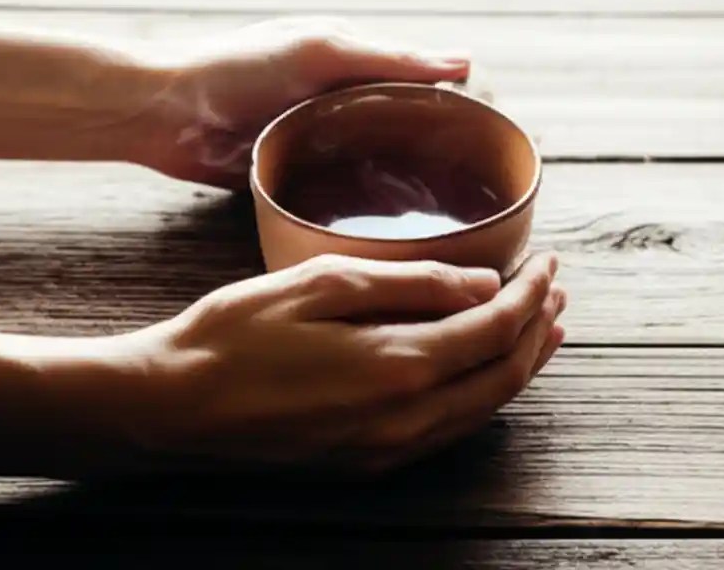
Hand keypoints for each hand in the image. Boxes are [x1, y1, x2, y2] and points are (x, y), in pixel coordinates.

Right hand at [60, 254, 565, 474]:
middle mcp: (406, 418)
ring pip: (481, 409)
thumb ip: (410, 284)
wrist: (170, 407)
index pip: (497, 329)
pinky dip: (479, 395)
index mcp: (398, 365)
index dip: (531, 293)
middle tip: (553, 291)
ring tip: (539, 330)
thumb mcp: (320, 283)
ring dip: (517, 366)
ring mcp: (386, 449)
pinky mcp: (364, 463)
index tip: (546, 261)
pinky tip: (478, 372)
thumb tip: (483, 283)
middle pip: (503, 376)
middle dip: (538, 330)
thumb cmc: (233, 333)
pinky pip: (447, 431)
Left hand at [131, 17, 470, 187]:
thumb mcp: (318, 52)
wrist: (164, 113)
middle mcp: (342, 102)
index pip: (425, 81)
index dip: (463, 105)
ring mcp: (320, 141)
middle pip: (409, 129)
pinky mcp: (295, 176)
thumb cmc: (236, 69)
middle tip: (480, 190)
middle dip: (444, 155)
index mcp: (353, 63)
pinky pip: (343, 194)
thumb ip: (389, 59)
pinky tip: (393, 232)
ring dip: (411, 187)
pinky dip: (371, 207)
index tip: (496, 136)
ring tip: (448, 219)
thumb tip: (465, 63)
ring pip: (380, 165)